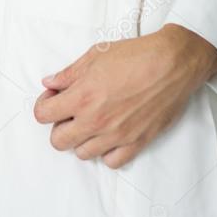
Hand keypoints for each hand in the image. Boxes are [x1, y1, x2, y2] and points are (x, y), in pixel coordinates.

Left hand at [33, 24, 216, 168]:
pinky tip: (110, 134)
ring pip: (83, 153)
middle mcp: (96, 121)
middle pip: (58, 141)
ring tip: (91, 121)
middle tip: (70, 111)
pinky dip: (107, 152)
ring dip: (82, 139)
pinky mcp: (137, 143)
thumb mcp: (94, 55)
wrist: (173, 64)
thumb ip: (68, 74)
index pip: (42, 115)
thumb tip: (49, 83)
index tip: (54, 97)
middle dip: (59, 126)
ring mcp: (116, 135)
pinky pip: (112, 161)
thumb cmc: (135, 55)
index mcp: (82, 97)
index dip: (44, 104)